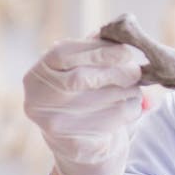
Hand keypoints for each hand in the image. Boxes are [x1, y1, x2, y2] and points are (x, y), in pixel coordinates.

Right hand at [23, 37, 143, 174]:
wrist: (80, 142)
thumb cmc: (83, 96)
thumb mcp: (82, 70)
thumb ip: (95, 51)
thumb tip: (120, 30)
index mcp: (38, 74)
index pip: (64, 53)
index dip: (99, 51)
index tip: (127, 52)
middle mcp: (38, 98)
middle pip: (81, 78)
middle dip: (115, 72)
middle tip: (136, 71)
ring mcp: (52, 123)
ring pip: (99, 100)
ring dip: (127, 92)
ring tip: (136, 89)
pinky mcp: (73, 144)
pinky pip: (110, 123)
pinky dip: (129, 111)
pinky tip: (134, 107)